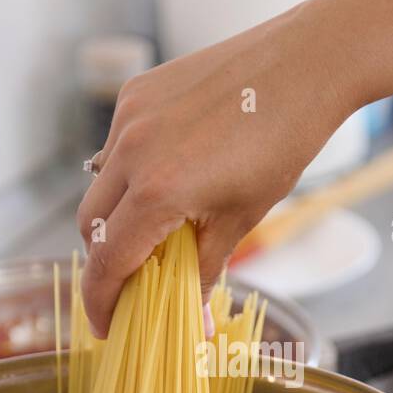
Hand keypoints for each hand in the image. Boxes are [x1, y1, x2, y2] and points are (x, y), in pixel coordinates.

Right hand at [76, 6, 352, 336]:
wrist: (302, 65)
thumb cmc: (281, 144)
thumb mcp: (242, 217)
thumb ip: (204, 269)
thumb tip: (195, 319)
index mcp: (157, 191)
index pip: (107, 261)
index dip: (100, 301)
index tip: (105, 326)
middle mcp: (131, 152)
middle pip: (90, 226)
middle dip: (105, 260)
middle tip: (134, 282)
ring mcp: (129, 117)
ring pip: (99, 185)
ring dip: (116, 215)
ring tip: (156, 227)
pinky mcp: (136, 92)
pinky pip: (115, 146)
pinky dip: (129, 172)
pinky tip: (168, 173)